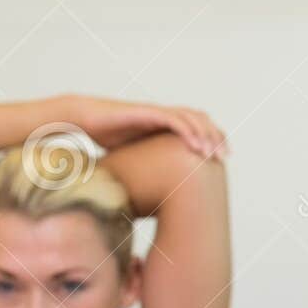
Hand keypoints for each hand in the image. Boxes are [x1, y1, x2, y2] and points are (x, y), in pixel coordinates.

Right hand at [59, 95, 228, 159]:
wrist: (82, 119)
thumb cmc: (105, 139)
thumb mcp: (133, 157)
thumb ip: (146, 168)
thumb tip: (150, 195)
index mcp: (164, 125)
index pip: (197, 128)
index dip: (213, 140)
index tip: (222, 159)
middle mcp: (163, 116)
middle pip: (200, 121)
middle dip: (216, 137)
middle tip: (225, 157)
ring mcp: (156, 112)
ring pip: (190, 118)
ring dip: (205, 135)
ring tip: (213, 153)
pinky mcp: (145, 112)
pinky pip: (172, 119)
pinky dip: (187, 130)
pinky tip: (196, 145)